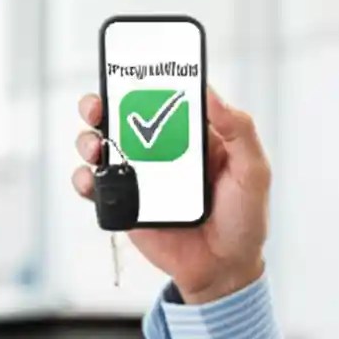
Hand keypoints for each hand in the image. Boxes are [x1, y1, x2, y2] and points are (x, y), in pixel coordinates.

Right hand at [72, 88, 269, 303]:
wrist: (225, 268)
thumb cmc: (244, 217)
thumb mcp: (253, 170)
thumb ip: (239, 131)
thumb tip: (210, 93)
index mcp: (194, 135)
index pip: (165, 98)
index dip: (146, 81)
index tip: (132, 70)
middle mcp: (163, 150)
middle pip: (124, 117)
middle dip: (102, 104)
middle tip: (97, 106)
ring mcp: (142, 176)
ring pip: (104, 147)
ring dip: (89, 138)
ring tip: (94, 145)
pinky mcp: (126, 204)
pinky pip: (97, 187)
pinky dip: (85, 178)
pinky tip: (90, 177)